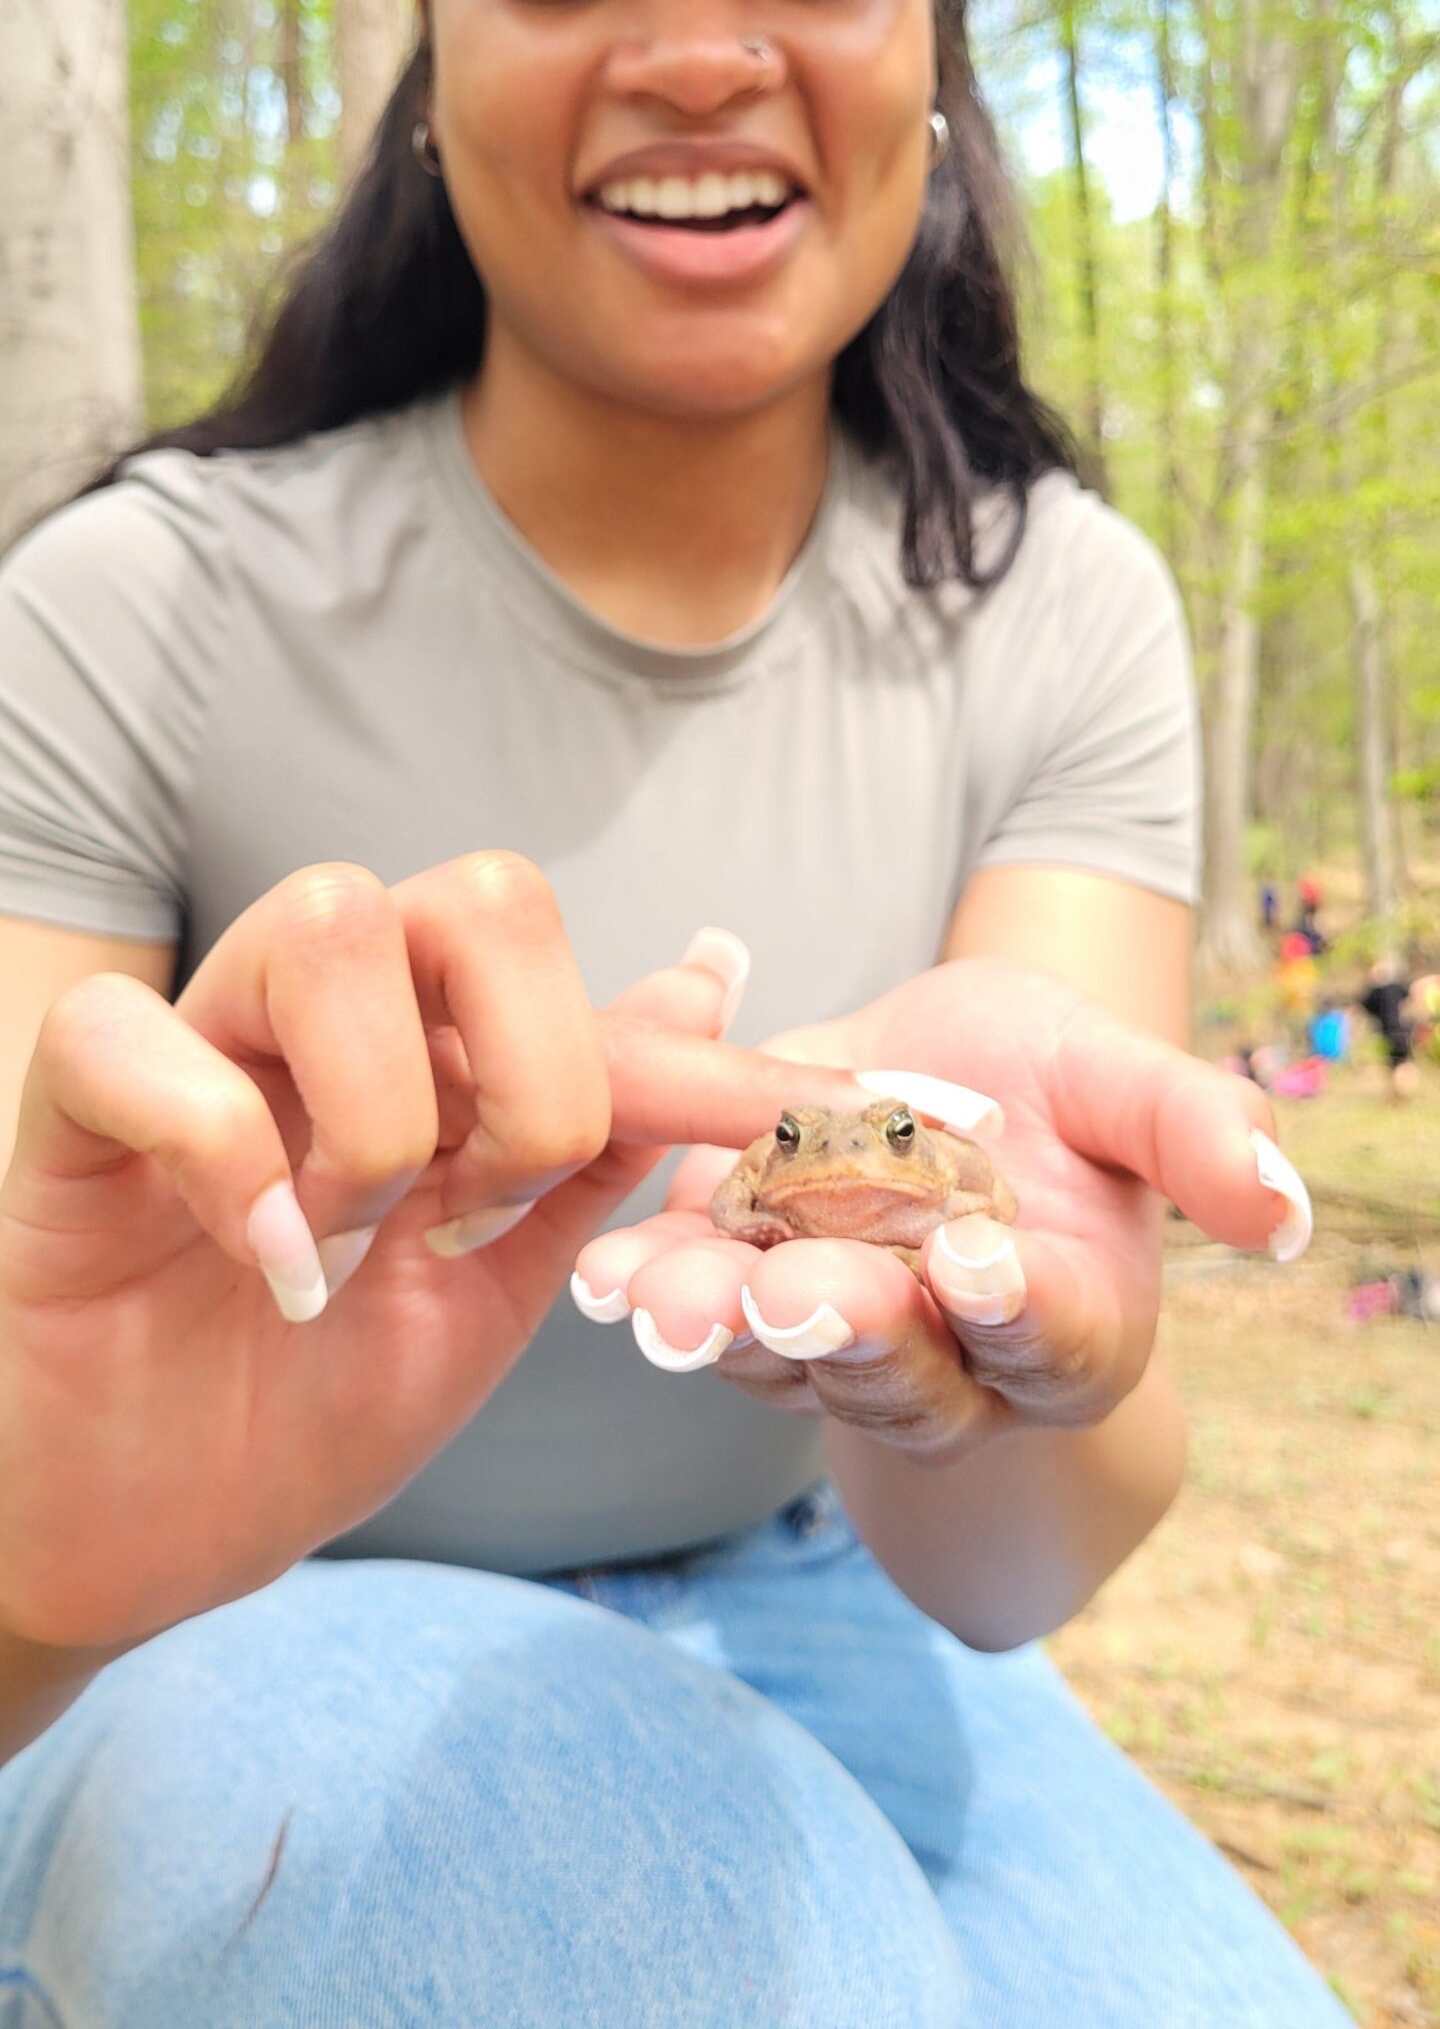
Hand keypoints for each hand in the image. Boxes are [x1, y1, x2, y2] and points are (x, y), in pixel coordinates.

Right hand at [0, 860, 861, 1649]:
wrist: (134, 1529)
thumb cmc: (300, 1401)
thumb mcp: (489, 1292)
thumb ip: (592, 1142)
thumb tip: (712, 973)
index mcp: (432, 1055)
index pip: (602, 1008)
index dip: (736, 1070)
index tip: (878, 1126)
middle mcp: (327, 1015)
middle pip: (480, 893)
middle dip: (535, 1062)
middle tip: (491, 1206)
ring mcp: (201, 1042)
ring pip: (329, 916)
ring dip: (388, 1107)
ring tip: (364, 1238)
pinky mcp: (70, 1101)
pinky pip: (136, 1034)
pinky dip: (224, 1148)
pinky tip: (268, 1262)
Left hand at [571, 957, 1311, 1462]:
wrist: (937, 1076)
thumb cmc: (1055, 1091)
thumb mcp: (1126, 1086)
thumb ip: (1196, 1137)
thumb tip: (1289, 1213)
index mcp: (1067, 1322)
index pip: (1050, 1332)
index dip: (1015, 1301)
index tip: (975, 1256)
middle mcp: (951, 1361)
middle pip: (902, 1368)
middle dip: (847, 1330)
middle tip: (796, 1295)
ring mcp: (833, 1344)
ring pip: (779, 1358)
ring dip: (719, 1328)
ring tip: (666, 1296)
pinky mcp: (737, 1305)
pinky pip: (695, 1311)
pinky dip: (648, 1286)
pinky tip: (604, 1265)